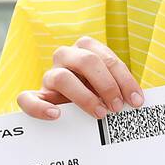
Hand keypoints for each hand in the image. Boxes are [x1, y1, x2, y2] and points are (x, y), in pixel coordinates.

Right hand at [16, 35, 144, 120]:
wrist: (68, 105)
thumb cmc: (95, 91)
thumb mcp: (108, 86)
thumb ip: (119, 88)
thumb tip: (137, 102)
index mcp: (87, 49)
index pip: (108, 59)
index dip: (125, 80)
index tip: (136, 100)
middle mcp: (66, 56)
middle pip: (87, 62)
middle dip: (107, 85)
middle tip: (117, 107)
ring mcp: (49, 74)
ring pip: (61, 77)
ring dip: (84, 97)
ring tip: (99, 114)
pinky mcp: (36, 94)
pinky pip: (27, 98)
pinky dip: (40, 107)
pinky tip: (56, 115)